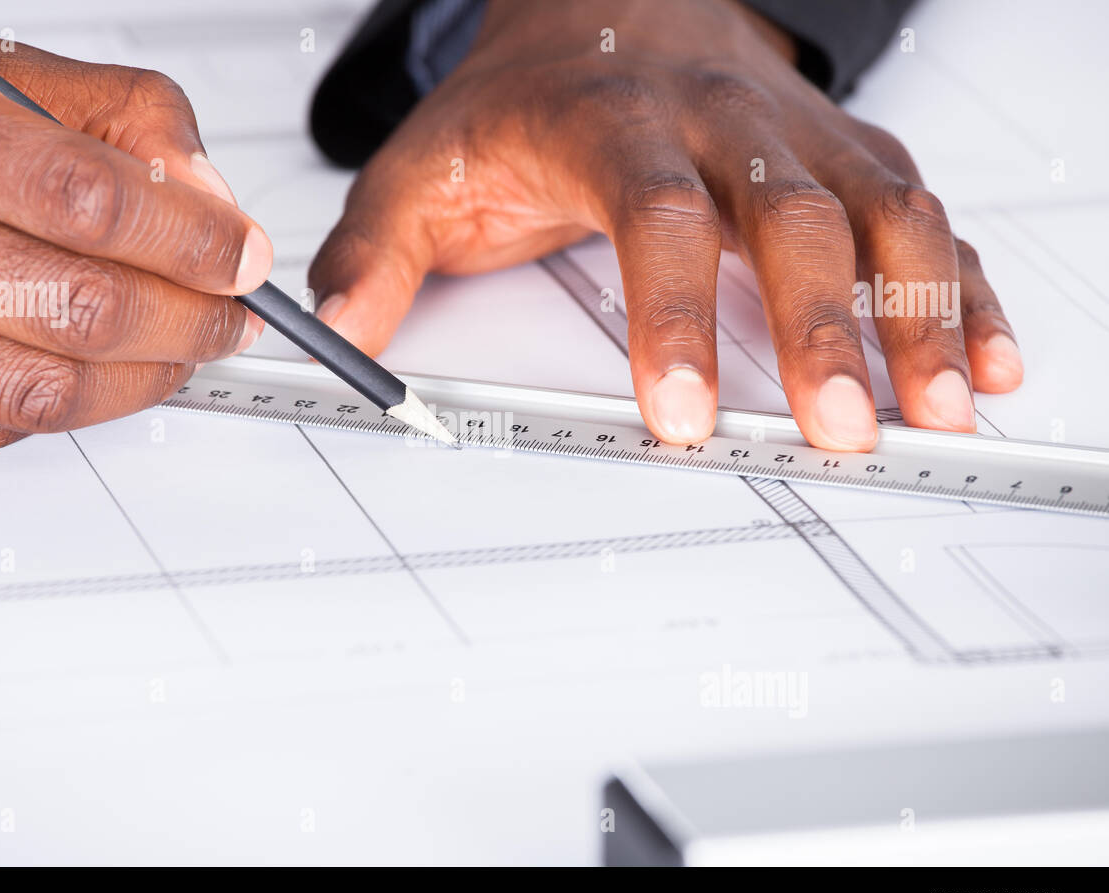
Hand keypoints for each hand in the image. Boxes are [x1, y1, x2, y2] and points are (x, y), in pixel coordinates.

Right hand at [0, 19, 270, 449]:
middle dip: (192, 319)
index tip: (243, 256)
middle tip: (231, 312)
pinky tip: (97, 372)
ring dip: (148, 378)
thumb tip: (211, 203)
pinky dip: (72, 406)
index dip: (193, 238)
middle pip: (81, 306)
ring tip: (184, 349)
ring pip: (46, 390)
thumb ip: (111, 115)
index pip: (90, 197)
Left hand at [308, 0, 1022, 450]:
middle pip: (794, 217)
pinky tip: (982, 356)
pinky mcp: (845, 153)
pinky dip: (963, 287)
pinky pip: (923, 211)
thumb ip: (373, 255)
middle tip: (843, 429)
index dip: (672, 317)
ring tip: (936, 408)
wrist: (602, 4)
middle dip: (827, 328)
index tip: (681, 414)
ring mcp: (796, 134)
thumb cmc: (524, 99)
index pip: (655, 217)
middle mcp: (722, 121)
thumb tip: (333, 340)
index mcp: (614, 122)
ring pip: (884, 209)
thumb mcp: (422, 166)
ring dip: (920, 311)